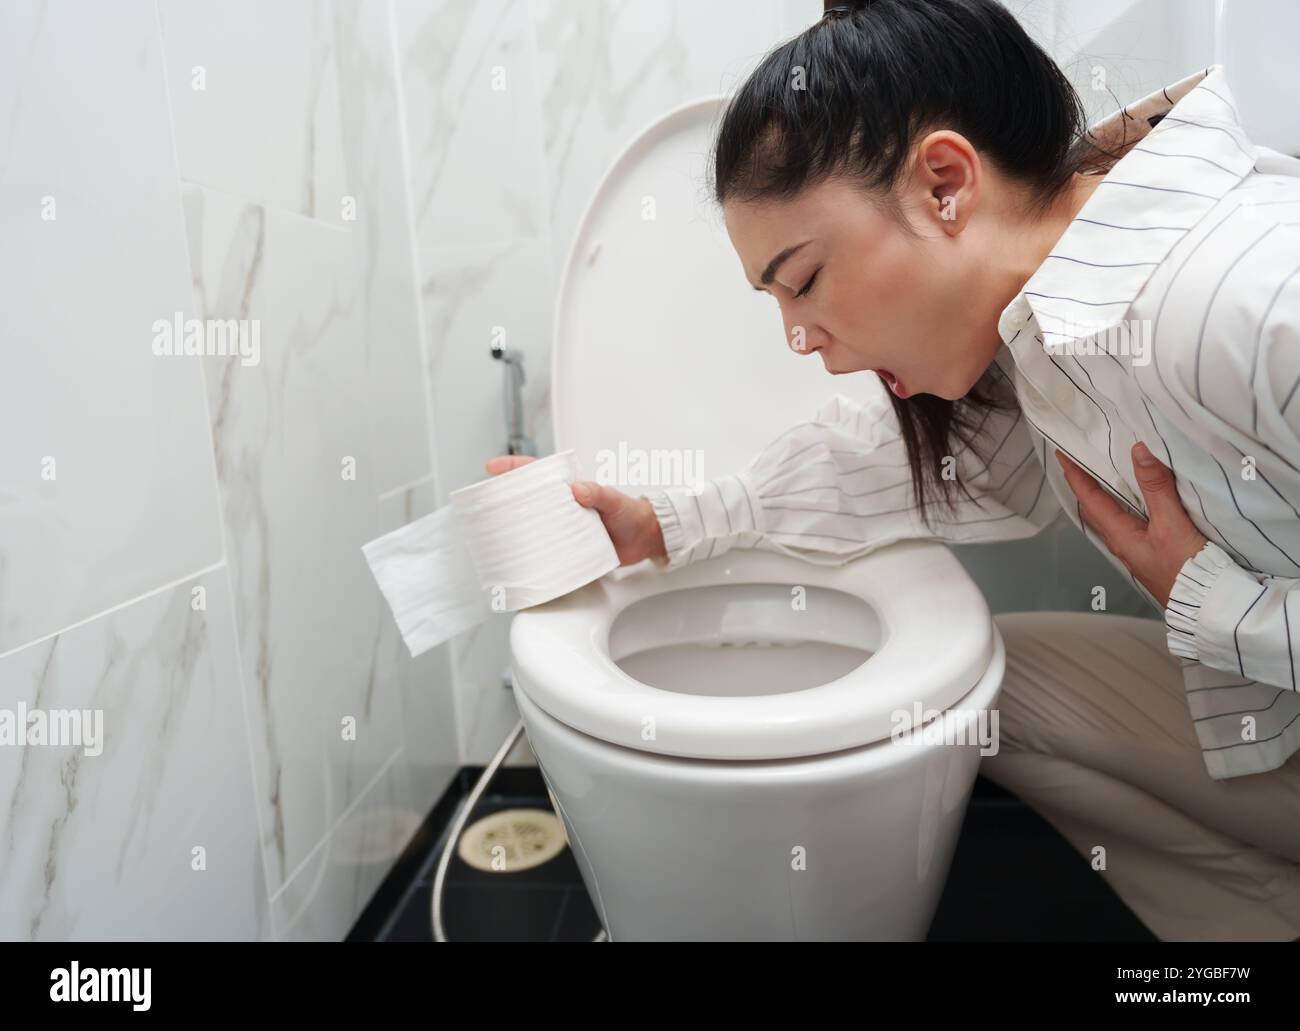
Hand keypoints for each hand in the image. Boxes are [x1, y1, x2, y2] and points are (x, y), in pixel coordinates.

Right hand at [484, 455, 666, 566]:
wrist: (645, 540)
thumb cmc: (631, 514)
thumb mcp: (615, 500)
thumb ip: (599, 493)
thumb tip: (579, 489)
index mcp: (570, 489)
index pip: (538, 472)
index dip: (514, 468)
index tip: (492, 468)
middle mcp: (563, 506)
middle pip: (528, 499)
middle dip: (505, 499)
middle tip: (486, 506)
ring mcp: (564, 527)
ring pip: (534, 524)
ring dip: (516, 528)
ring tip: (495, 534)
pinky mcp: (569, 548)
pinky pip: (547, 549)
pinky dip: (533, 554)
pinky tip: (521, 560)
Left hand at [1055, 442, 1207, 607]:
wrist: (1208, 603)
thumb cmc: (1187, 569)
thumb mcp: (1172, 524)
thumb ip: (1157, 488)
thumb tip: (1138, 450)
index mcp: (1119, 535)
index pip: (1089, 498)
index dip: (1075, 474)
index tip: (1062, 453)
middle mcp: (1122, 541)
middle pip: (1095, 507)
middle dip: (1085, 482)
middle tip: (1080, 460)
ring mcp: (1137, 547)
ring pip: (1112, 514)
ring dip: (1105, 493)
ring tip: (1104, 473)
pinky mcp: (1152, 550)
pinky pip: (1131, 520)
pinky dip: (1126, 503)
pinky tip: (1137, 499)